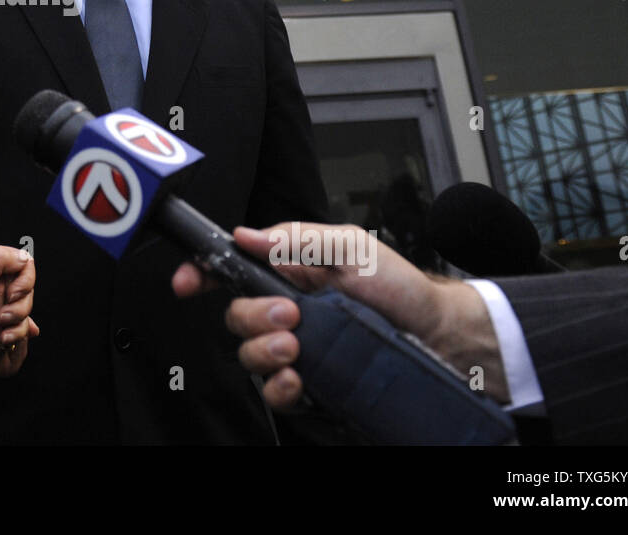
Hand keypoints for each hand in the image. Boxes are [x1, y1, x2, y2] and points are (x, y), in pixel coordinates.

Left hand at [0, 243, 39, 380]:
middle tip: (2, 319)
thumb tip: (23, 256)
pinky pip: (12, 326)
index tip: (13, 296)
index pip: (21, 263)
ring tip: (1, 335)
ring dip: (16, 323)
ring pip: (20, 310)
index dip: (23, 280)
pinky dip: (13, 334)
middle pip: (23, 289)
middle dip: (19, 306)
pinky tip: (6, 339)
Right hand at [171, 222, 507, 407]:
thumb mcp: (351, 246)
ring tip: (297, 345)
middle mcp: (287, 313)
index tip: (187, 282)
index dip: (201, 274)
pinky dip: (280, 387)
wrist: (441, 337)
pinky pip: (276, 392)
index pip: (231, 271)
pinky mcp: (312, 384)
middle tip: (287, 315)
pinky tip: (299, 378)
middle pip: (236, 316)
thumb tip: (246, 234)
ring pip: (249, 355)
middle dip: (252, 316)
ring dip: (264, 350)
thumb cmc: (400, 288)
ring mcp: (298, 351)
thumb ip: (296, 240)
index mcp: (288, 273)